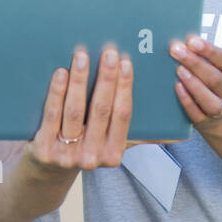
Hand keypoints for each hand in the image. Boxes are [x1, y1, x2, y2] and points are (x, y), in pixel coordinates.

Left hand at [25, 44, 132, 171]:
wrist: (48, 168)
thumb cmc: (84, 146)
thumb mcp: (108, 145)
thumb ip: (137, 135)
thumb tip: (177, 130)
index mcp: (113, 154)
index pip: (123, 115)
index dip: (124, 87)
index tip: (126, 63)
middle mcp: (92, 157)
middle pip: (101, 110)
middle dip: (107, 78)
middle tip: (108, 53)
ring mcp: (67, 155)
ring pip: (76, 110)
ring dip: (80, 79)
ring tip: (82, 56)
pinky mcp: (44, 148)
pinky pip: (52, 115)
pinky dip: (57, 91)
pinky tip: (61, 73)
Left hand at [170, 33, 221, 128]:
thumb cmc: (213, 77)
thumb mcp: (216, 64)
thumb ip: (202, 54)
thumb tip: (180, 41)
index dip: (209, 51)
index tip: (191, 40)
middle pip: (215, 79)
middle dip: (195, 63)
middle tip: (176, 50)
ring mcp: (220, 109)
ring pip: (210, 100)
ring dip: (193, 84)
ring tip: (178, 70)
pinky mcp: (205, 122)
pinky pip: (196, 113)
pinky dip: (187, 101)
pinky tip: (177, 87)